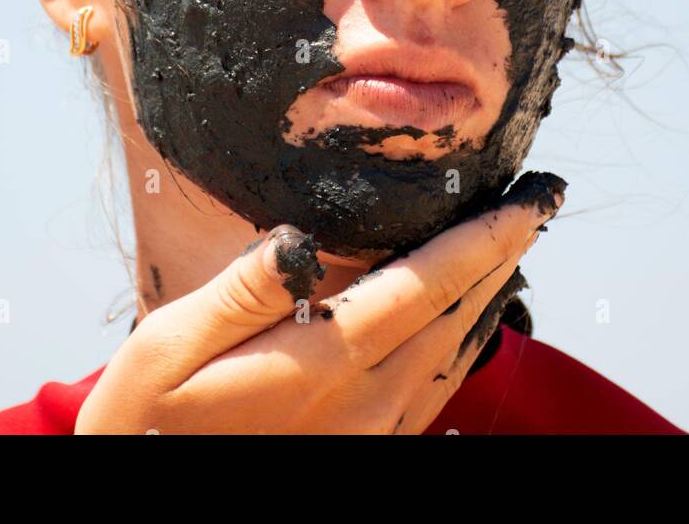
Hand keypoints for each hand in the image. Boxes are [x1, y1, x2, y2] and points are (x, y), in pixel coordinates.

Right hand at [74, 172, 565, 433]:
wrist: (147, 493)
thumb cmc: (151, 420)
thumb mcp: (168, 350)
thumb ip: (240, 292)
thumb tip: (299, 239)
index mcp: (326, 362)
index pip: (431, 282)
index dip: (488, 234)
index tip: (533, 195)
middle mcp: (367, 399)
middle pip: (461, 310)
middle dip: (507, 249)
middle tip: (541, 199)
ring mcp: (376, 429)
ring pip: (460, 347)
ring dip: (494, 288)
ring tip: (517, 241)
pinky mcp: (372, 445)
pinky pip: (441, 383)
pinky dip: (470, 335)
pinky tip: (475, 311)